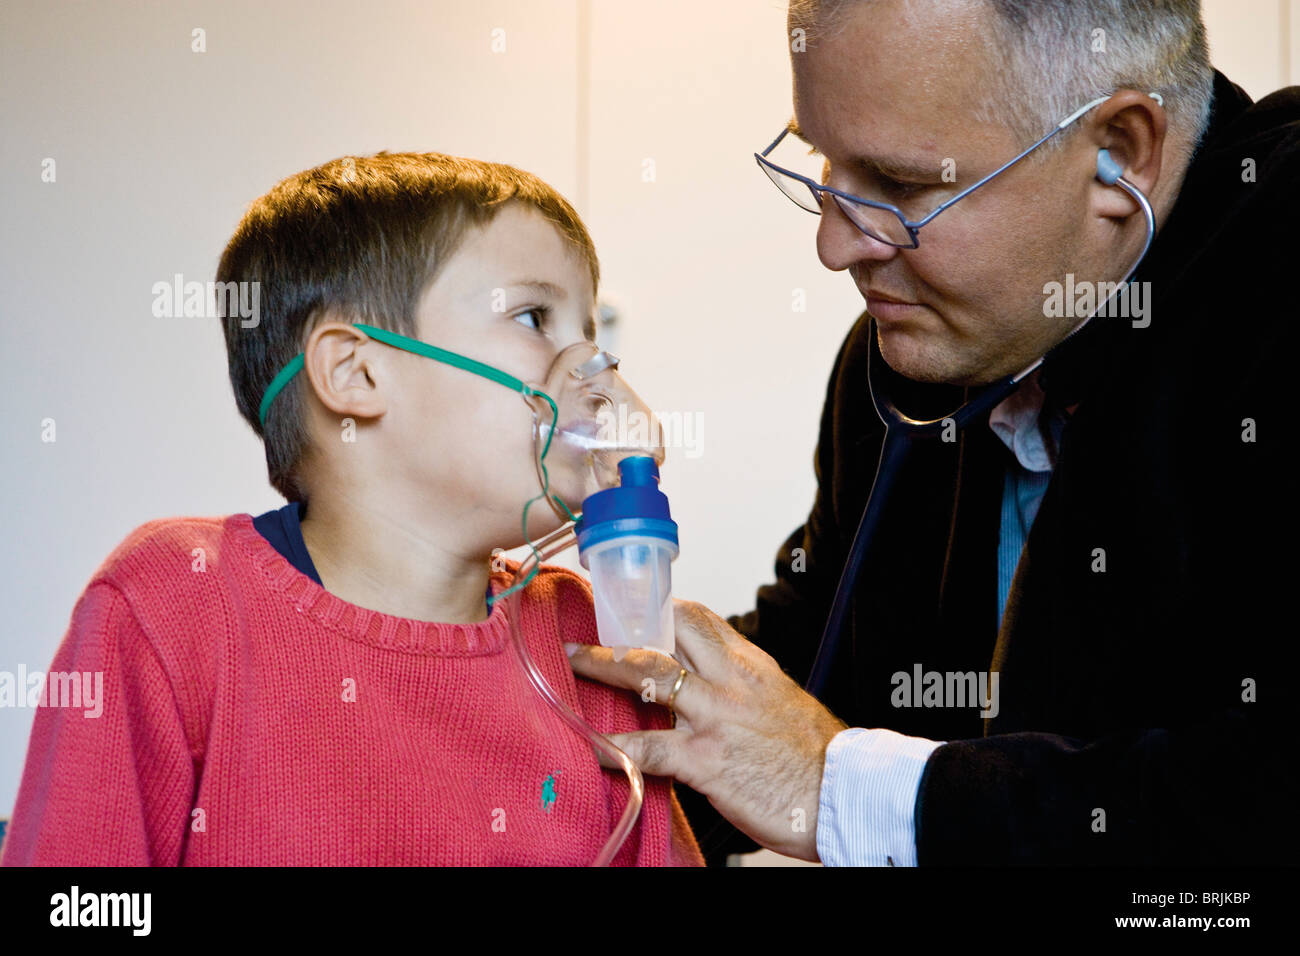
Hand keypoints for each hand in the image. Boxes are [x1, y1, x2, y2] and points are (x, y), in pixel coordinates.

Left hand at [566, 598, 848, 860]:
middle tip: (587, 619)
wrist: (847, 793)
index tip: (629, 605)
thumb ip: (743, 688)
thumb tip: (710, 686)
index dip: (658, 608)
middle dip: (623, 624)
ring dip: (603, 665)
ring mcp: (716, 718)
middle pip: (667, 633)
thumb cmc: (817, 757)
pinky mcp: (707, 760)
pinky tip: (590, 746)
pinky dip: (614, 747)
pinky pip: (648, 748)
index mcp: (750, 665)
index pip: (698, 618)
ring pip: (648, 675)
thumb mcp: (781, 702)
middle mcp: (731, 681)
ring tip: (570, 660)